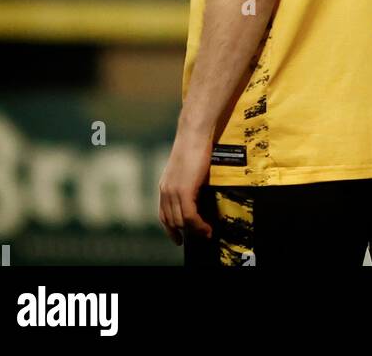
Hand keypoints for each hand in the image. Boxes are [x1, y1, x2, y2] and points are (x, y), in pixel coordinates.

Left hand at [158, 126, 213, 245]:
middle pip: (172, 221)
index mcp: (165, 186)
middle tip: (202, 234)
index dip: (171, 230)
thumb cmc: (194, 146)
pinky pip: (189, 216)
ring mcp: (173, 191)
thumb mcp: (186, 169)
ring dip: (195, 230)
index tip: (178, 239)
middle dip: (187, 232)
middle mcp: (166, 191)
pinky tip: (207, 227)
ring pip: (181, 222)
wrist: (194, 133)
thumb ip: (186, 183)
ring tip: (207, 231)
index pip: (163, 215)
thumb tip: (196, 197)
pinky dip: (199, 225)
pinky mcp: (184, 190)